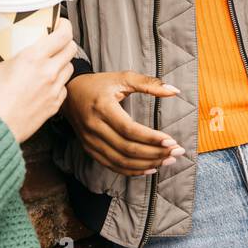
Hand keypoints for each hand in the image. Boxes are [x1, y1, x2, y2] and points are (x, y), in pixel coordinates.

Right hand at [0, 18, 76, 142]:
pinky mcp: (54, 105)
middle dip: (66, 42)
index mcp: (34, 58)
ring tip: (53, 61)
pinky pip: (64, 89)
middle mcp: (48, 72)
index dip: (65, 25)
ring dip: (64, 62)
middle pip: (71, 49)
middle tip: (56, 41)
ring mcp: (54, 89)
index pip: (63, 35)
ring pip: (70, 68)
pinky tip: (48, 83)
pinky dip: (59, 83)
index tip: (59, 23)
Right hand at [61, 72, 185, 175]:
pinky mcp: (90, 149)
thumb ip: (149, 83)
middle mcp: (94, 127)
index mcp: (103, 108)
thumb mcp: (122, 77)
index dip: (151, 138)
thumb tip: (174, 90)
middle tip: (176, 152)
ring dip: (146, 164)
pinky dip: (131, 170)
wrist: (70, 93)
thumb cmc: (99, 84)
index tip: (171, 141)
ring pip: (121, 161)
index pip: (129, 129)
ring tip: (168, 160)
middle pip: (127, 148)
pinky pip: (112, 165)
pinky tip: (149, 168)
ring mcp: (90, 141)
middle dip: (155, 153)